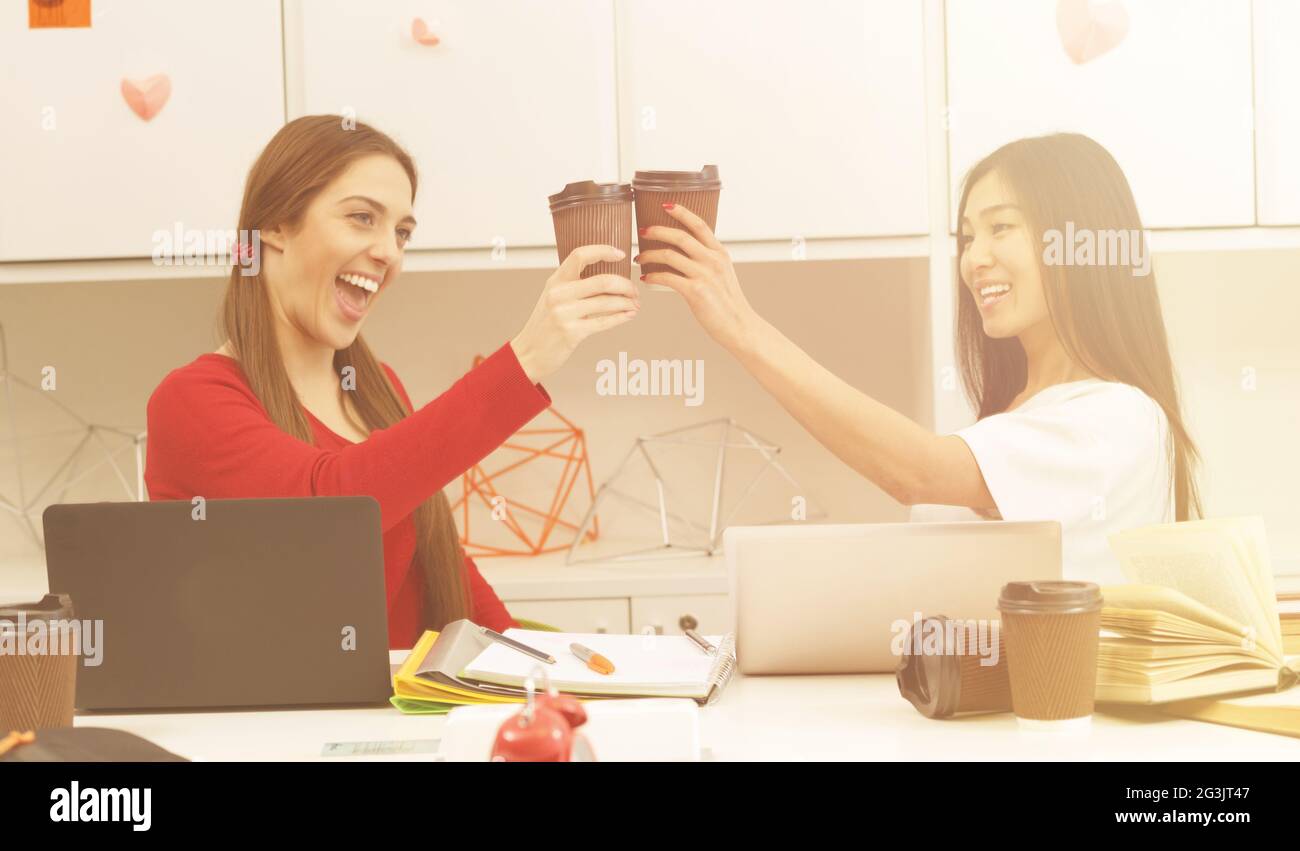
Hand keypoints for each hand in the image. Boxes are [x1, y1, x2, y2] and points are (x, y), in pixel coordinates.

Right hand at [510, 245, 638, 383]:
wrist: (529, 353)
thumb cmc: (545, 325)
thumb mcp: (553, 298)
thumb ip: (574, 286)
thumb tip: (609, 278)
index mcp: (555, 281)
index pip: (580, 255)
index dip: (603, 251)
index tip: (620, 254)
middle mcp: (559, 294)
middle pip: (603, 281)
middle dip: (625, 285)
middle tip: (634, 291)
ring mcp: (564, 313)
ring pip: (607, 302)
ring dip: (627, 303)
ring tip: (635, 304)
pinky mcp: (572, 332)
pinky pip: (604, 322)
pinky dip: (621, 317)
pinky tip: (629, 315)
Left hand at [636, 204, 757, 353]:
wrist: (739, 326)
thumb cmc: (728, 303)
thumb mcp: (723, 274)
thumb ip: (708, 260)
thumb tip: (688, 253)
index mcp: (720, 253)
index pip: (699, 225)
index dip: (682, 212)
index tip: (665, 205)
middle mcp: (713, 260)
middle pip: (680, 236)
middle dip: (658, 231)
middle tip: (643, 231)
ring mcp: (704, 275)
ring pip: (669, 255)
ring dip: (649, 255)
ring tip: (638, 258)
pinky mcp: (695, 292)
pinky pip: (667, 277)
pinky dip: (652, 276)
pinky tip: (645, 278)